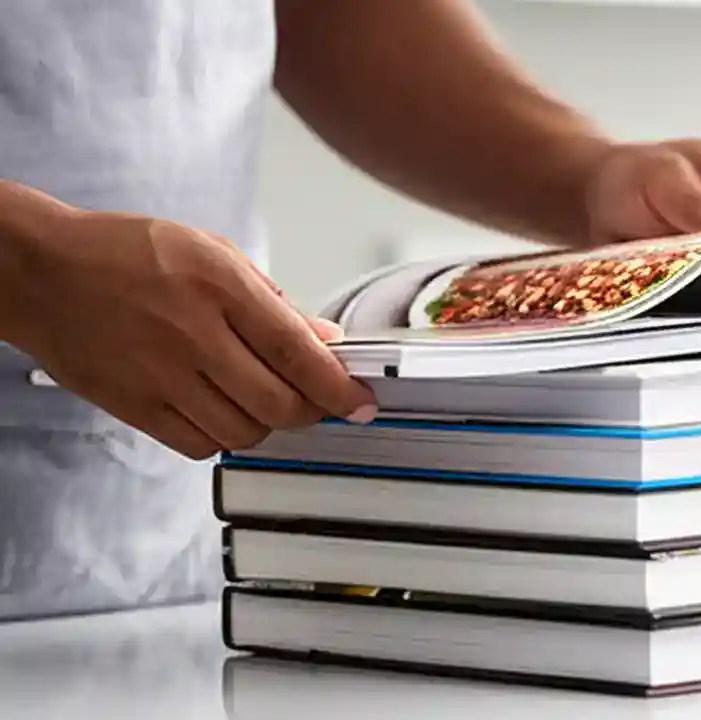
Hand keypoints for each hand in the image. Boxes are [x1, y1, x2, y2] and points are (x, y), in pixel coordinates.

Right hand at [0, 185, 376, 459]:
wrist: (40, 272)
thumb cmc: (126, 253)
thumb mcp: (210, 251)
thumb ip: (272, 300)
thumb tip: (324, 340)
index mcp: (217, 285)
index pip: (297, 352)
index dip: (340, 386)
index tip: (363, 400)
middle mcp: (192, 333)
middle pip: (280, 403)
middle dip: (314, 410)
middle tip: (321, 401)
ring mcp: (161, 375)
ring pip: (246, 430)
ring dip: (270, 423)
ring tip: (266, 397)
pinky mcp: (134, 407)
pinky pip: (200, 444)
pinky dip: (225, 436)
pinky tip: (223, 410)